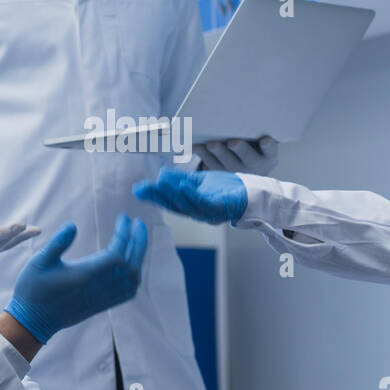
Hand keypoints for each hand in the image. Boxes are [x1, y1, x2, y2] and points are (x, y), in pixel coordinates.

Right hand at [3, 215, 147, 343]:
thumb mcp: (39, 261)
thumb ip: (57, 243)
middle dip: (138, 242)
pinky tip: (132, 263)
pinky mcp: (102, 305)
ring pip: (133, 278)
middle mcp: (98, 288)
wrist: (32, 321)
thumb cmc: (33, 289)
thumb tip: (73, 225)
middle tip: (138, 223)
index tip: (123, 218)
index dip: (124, 234)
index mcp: (85, 275)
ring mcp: (102, 299)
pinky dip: (135, 275)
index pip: (117, 254)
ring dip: (139, 257)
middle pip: (131, 264)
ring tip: (136, 239)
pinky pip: (128, 292)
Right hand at [132, 167, 246, 223]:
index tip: (138, 189)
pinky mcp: (221, 209)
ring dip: (172, 194)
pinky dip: (192, 195)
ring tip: (160, 184)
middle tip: (143, 187)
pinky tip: (183, 185)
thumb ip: (180, 180)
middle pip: (174, 206)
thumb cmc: (226, 187)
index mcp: (191, 206)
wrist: (251, 192)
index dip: (153, 196)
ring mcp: (209, 213)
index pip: (169, 202)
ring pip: (187, 206)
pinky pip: (204, 203)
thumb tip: (160, 176)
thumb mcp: (199, 181)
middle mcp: (198, 213)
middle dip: (158, 196)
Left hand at [194, 136, 278, 173]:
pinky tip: (197, 146)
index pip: (270, 151)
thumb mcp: (259, 139)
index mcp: (267, 156)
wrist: (248, 168)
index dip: (268, 146)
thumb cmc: (254, 145)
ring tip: (211, 144)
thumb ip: (255, 128)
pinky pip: (212, 166)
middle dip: (240, 150)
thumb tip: (243, 101)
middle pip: (248, 159)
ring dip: (218, 153)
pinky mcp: (222, 175)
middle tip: (233, 142)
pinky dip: (204, 155)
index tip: (265, 140)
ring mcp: (238, 173)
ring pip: (228, 164)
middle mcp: (254, 166)